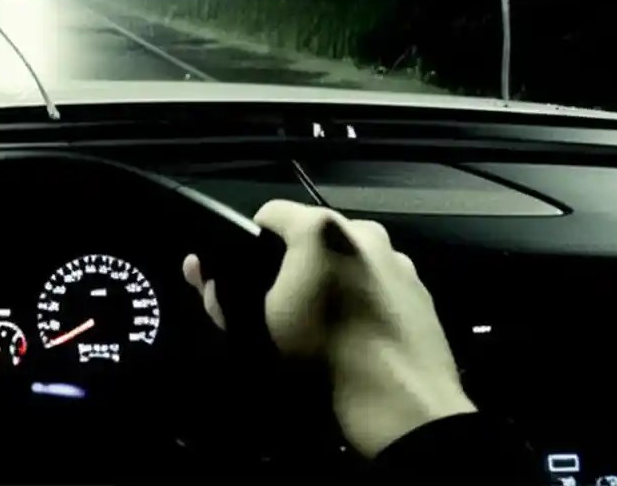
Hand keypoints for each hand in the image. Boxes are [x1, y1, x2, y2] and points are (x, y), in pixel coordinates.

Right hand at [183, 199, 474, 456]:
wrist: (400, 402)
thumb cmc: (319, 357)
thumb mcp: (255, 328)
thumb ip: (219, 293)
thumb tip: (196, 268)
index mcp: (319, 229)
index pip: (267, 214)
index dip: (250, 243)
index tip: (250, 278)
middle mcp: (363, 230)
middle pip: (312, 235)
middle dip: (295, 262)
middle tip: (286, 305)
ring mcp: (397, 257)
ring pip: (348, 255)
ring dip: (332, 276)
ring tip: (326, 322)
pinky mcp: (419, 285)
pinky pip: (378, 278)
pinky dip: (363, 294)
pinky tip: (358, 331)